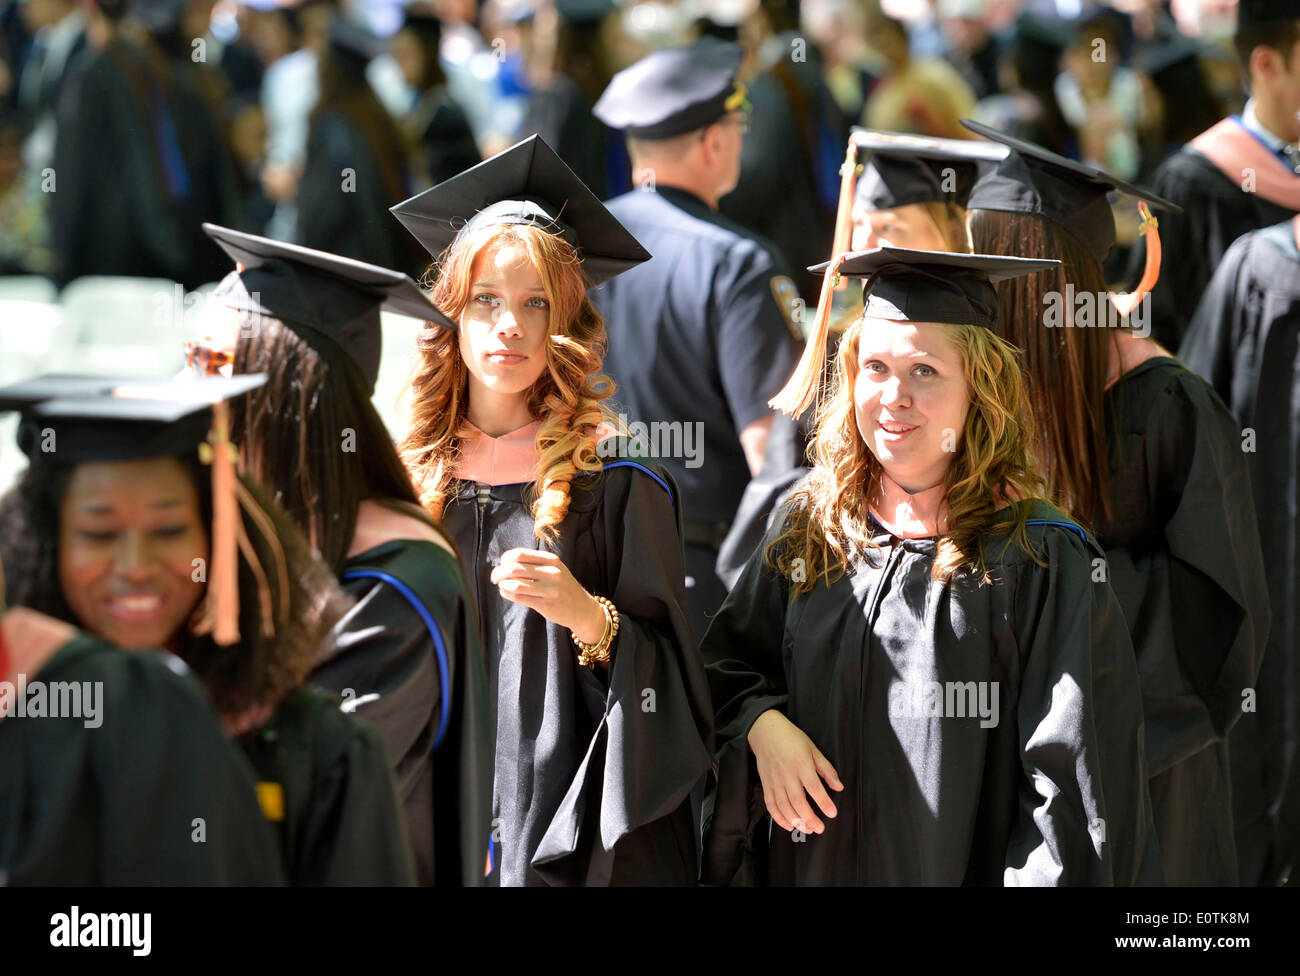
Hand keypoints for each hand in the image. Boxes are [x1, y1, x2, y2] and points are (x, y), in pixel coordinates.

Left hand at [490, 548, 605, 642]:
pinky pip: (520, 597)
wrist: (582, 608)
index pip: (520, 554)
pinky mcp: (546, 604)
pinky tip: (507, 593)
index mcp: (551, 560)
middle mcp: (551, 572)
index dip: (505, 559)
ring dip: (503, 585)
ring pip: (516, 584)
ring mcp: (549, 589)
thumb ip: (534, 564)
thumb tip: (504, 563)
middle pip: (515, 568)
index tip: (502, 565)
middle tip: (494, 578)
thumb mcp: (554, 569)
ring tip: (501, 586)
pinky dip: (508, 594)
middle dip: (499, 572)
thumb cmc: (562, 587)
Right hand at [747, 709, 843, 834]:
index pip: (814, 788)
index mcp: (801, 764)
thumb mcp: (813, 749)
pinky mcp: (766, 784)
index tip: (832, 813)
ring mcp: (775, 781)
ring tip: (807, 829)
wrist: (765, 732)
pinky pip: (771, 805)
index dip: (824, 803)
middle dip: (810, 818)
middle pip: (798, 802)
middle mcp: (787, 775)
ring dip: (796, 821)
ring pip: (784, 806)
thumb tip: (838, 786)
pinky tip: (789, 825)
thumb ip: (826, 769)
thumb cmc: (790, 738)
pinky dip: (779, 818)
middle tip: (820, 828)